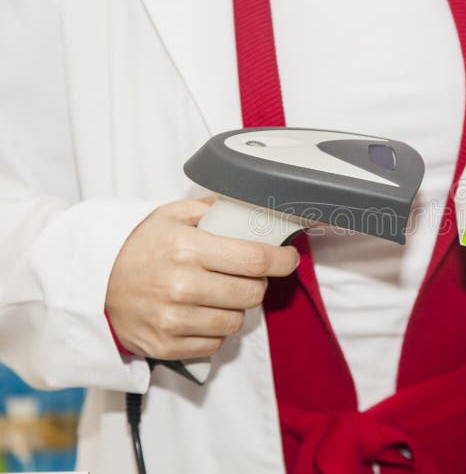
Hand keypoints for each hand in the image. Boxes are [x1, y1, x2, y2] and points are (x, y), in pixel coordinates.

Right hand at [105, 198, 299, 358]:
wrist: (92, 285)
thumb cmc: (137, 247)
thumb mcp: (171, 215)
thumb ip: (213, 208)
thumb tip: (254, 204)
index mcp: (187, 249)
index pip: (254, 259)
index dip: (281, 260)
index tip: (288, 257)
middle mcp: (182, 286)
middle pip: (252, 293)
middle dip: (257, 282)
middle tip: (246, 274)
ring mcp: (173, 320)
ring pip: (237, 320)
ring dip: (237, 307)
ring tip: (221, 293)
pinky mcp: (167, 346)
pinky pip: (216, 343)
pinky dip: (216, 330)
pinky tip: (203, 313)